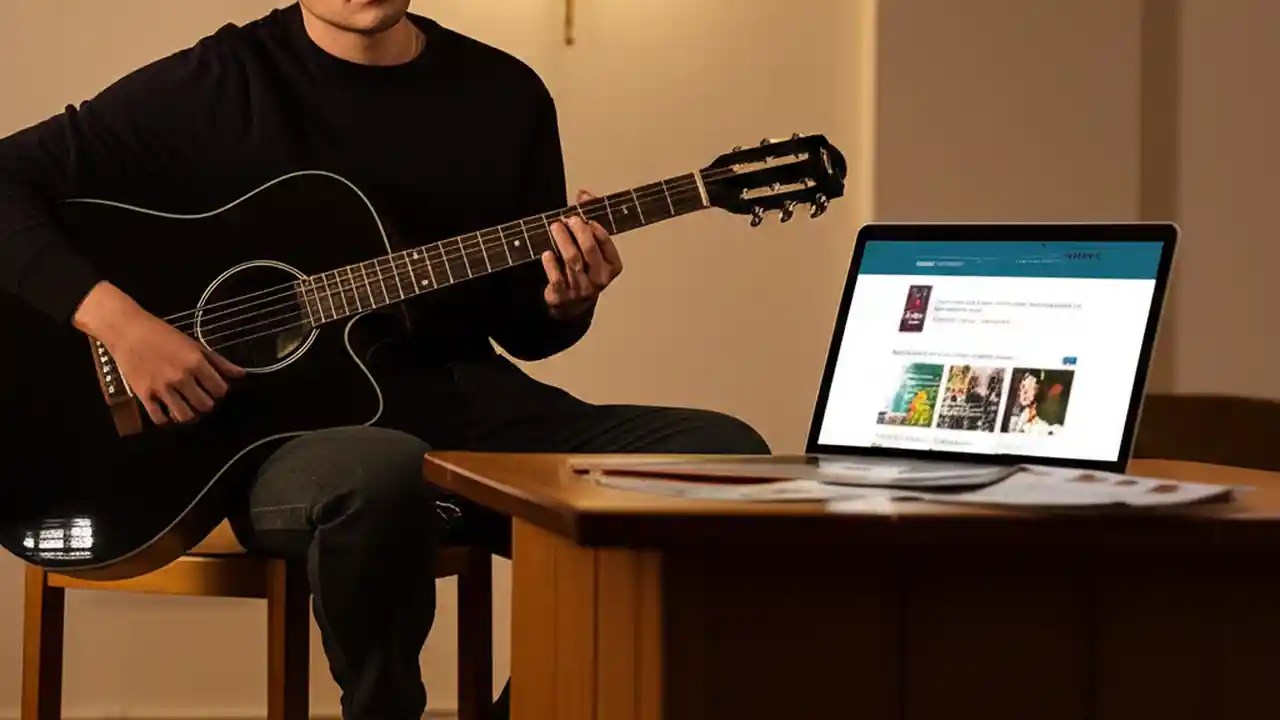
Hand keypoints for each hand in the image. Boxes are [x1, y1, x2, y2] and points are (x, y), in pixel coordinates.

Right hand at [73, 282, 245, 424]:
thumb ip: (218, 361)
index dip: (219, 391)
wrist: (127, 330)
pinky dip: (166, 419)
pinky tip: (167, 411)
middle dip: (206, 404)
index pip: (220, 390)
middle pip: (205, 405)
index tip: (212, 388)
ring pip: (185, 416)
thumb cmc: (162, 334)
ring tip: (186, 407)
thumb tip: (241, 374)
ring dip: (189, 415)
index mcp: (196, 362)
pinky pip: (159, 418)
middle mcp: (182, 376)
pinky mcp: (144, 394)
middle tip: (199, 397)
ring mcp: (162, 387)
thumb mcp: (194, 344)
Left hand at [540, 190, 622, 318]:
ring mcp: (581, 289)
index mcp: (612, 267)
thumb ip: (589, 217)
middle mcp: (599, 280)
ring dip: (563, 241)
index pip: (607, 244)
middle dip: (578, 231)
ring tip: (555, 227)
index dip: (596, 228)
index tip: (585, 218)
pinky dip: (551, 264)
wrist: (570, 305)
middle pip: (589, 250)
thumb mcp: (592, 247)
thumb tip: (583, 193)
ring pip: (572, 261)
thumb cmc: (583, 269)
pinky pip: (557, 278)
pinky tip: (546, 253)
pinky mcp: (562, 296)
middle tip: (568, 219)